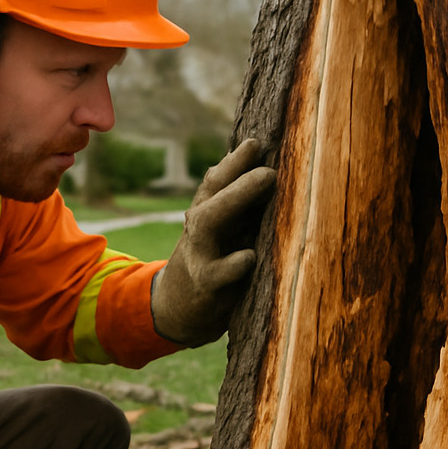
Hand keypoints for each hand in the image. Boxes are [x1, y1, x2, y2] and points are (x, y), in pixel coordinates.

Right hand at [151, 138, 276, 345]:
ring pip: (209, 222)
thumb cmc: (212, 258)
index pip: (216, 180)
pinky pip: (219, 273)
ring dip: (236, 198)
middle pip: (212, 194)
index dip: (235, 161)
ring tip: (266, 181)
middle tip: (270, 166)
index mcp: (206, 211)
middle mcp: (199, 228)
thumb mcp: (222, 229)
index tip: (257, 142)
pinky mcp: (207, 286)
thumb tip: (265, 164)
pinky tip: (249, 257)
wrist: (178, 305)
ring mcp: (200, 254)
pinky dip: (234, 264)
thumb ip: (239, 201)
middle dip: (238, 174)